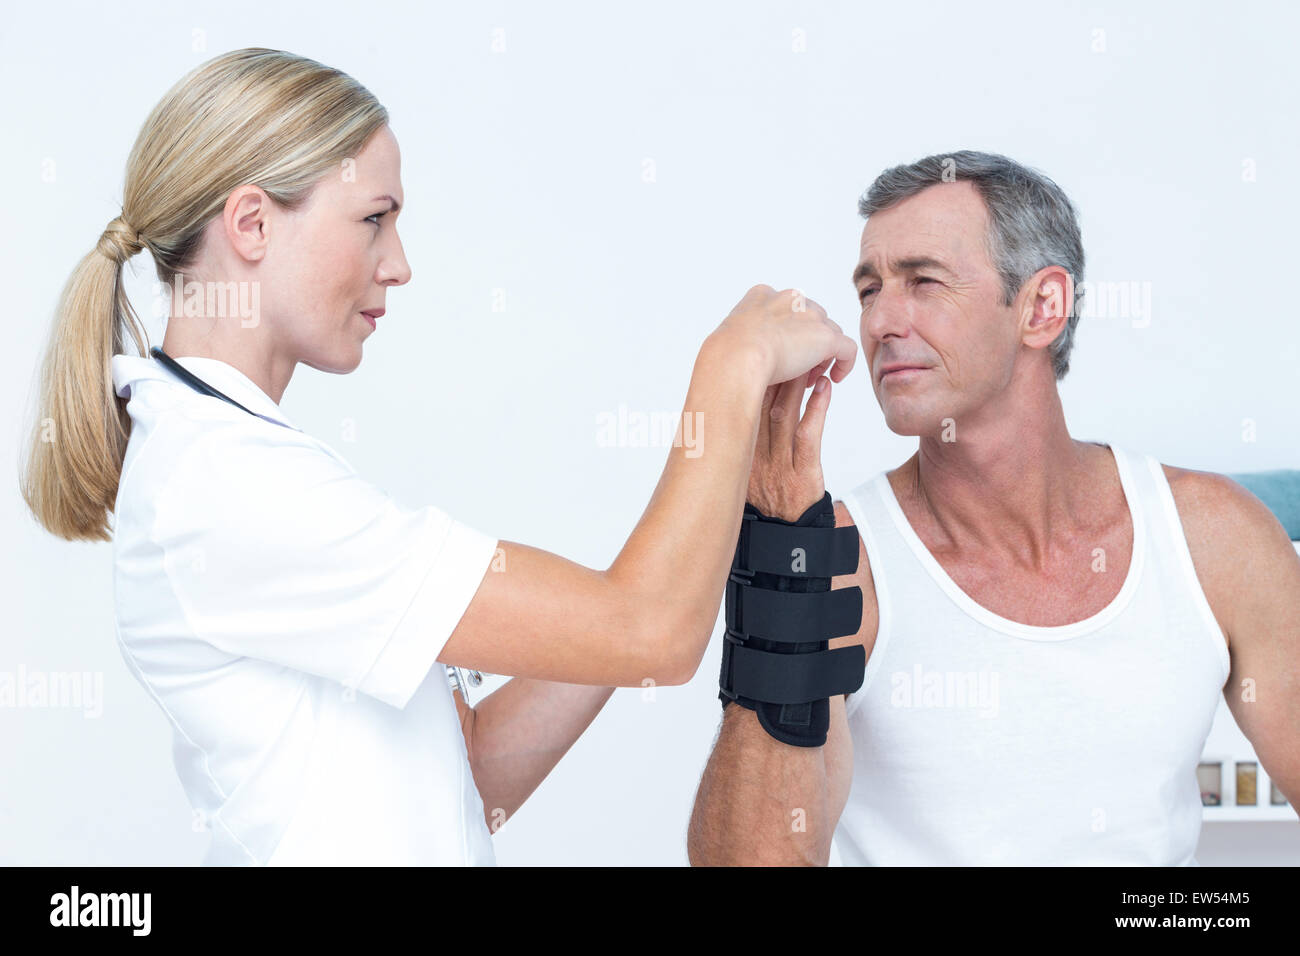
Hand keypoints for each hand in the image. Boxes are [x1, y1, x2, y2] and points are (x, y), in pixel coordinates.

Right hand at [711, 285, 856, 388]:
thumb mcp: (728, 337)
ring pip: (828, 332)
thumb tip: (737, 350)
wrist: (736, 356)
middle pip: (810, 318)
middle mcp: (790, 299)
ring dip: (822, 354)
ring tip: (812, 378)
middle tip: (799, 370)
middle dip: (807, 343)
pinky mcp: (825, 337)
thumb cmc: (724, 354)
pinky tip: (835, 377)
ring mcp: (809, 316)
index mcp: (762, 295)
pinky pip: (846, 348)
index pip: (786, 309)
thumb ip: (741, 337)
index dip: (788, 333)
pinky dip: (844, 363)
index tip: (781, 355)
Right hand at [747, 360, 833, 522]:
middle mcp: (754, 459)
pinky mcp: (803, 478)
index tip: (757, 352)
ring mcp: (778, 467)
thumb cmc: (765, 511)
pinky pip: (809, 438)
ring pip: (784, 417)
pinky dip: (817, 410)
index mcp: (738, 456)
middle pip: (761, 406)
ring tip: (807, 358)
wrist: (783, 547)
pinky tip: (824, 388)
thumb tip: (737, 413)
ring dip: (795, 384)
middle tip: (782, 345)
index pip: (743, 409)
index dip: (751, 379)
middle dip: (773, 373)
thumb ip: (741, 447)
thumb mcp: (743, 477)